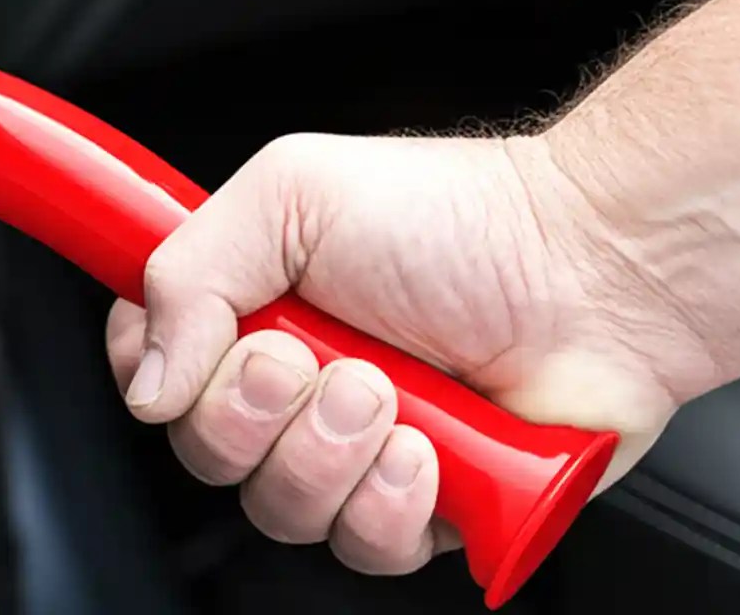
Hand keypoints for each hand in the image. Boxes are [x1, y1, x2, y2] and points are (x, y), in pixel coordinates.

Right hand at [105, 132, 715, 574]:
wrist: (592, 272)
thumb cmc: (462, 219)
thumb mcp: (294, 192)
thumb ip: (189, 269)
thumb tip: (147, 381)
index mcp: (257, 305)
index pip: (152, 365)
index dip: (163, 372)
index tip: (221, 342)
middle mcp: (298, 384)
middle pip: (205, 450)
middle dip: (259, 413)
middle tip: (323, 358)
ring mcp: (356, 450)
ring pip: (280, 509)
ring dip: (329, 453)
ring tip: (392, 393)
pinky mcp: (420, 505)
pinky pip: (365, 548)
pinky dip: (393, 503)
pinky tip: (433, 449)